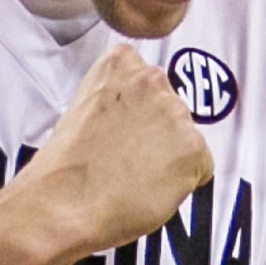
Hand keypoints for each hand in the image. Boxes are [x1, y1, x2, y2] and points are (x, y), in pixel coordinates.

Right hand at [16, 47, 211, 264]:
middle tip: (128, 159)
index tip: (125, 130)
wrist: (64, 202)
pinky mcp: (192, 148)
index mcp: (122, 62)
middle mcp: (152, 79)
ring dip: (170, 158)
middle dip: (158, 135)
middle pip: (173, 109)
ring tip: (135, 175)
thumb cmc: (67, 167)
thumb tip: (136, 119)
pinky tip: (150, 188)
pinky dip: (182, 184)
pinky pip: (201, 169)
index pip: (150, 83)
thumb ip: (118, 100)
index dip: (140, 115)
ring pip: (187, 139)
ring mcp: (175, 112)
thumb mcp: (86, 107)